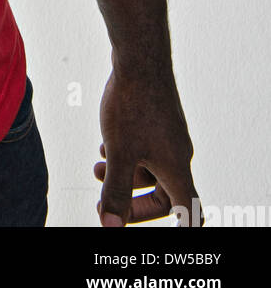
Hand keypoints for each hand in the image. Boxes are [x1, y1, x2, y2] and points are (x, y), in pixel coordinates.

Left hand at [94, 68, 201, 225]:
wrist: (139, 58)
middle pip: (165, 194)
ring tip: (98, 166)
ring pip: (151, 167)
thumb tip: (111, 226)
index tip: (152, 228)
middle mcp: (178, 154)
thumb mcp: (119, 153)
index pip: (189, 212)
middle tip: (103, 203)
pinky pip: (147, 146)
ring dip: (125, 173)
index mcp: (176, 170)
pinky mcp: (159, 118)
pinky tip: (106, 142)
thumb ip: (116, 191)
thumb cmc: (132, 106)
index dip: (178, 229)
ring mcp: (170, 134)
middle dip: (132, 199)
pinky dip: (127, 151)